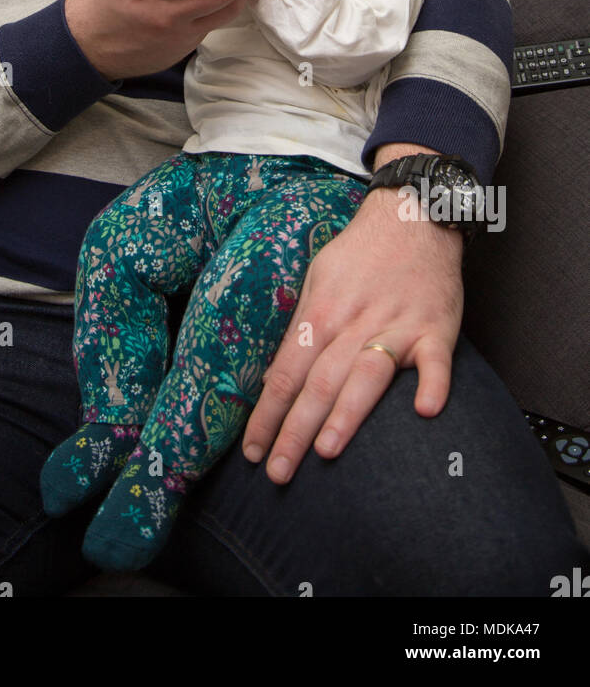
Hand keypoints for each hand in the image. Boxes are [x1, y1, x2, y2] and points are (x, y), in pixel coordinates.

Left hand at [242, 149, 462, 481]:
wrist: (411, 216)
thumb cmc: (359, 254)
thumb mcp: (316, 280)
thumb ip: (301, 329)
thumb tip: (275, 381)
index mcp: (321, 312)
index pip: (286, 372)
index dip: (267, 415)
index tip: (252, 453)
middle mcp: (354, 321)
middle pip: (319, 382)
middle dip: (295, 430)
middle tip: (278, 473)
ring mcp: (397, 325)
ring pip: (367, 374)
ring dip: (347, 413)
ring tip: (326, 451)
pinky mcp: (437, 327)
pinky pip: (435, 360)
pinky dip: (432, 383)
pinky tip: (424, 410)